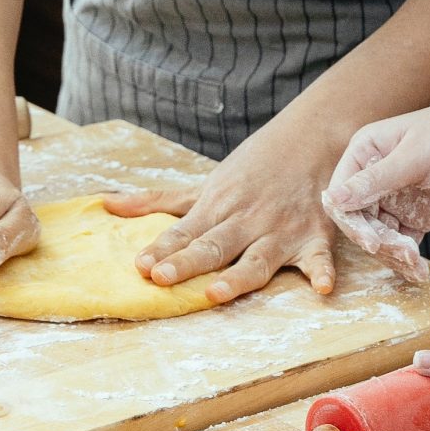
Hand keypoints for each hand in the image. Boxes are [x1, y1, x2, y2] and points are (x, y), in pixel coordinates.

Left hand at [102, 119, 337, 303]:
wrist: (311, 138)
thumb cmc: (254, 167)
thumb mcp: (204, 183)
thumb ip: (158, 201)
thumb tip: (106, 205)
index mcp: (218, 206)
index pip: (184, 232)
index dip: (163, 249)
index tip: (140, 266)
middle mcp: (247, 220)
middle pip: (213, 246)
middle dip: (188, 262)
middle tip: (161, 277)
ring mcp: (282, 231)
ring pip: (257, 258)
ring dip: (239, 276)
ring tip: (217, 292)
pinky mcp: (316, 238)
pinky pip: (320, 258)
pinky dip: (323, 272)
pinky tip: (322, 288)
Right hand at [321, 90, 429, 282]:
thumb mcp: (414, 157)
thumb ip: (374, 182)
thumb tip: (332, 200)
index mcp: (365, 152)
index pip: (342, 196)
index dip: (353, 223)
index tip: (373, 242)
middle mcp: (376, 176)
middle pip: (360, 222)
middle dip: (379, 242)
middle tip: (404, 254)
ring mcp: (397, 196)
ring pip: (381, 236)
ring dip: (394, 255)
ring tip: (415, 265)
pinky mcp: (418, 213)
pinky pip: (403, 242)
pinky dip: (408, 258)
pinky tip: (418, 271)